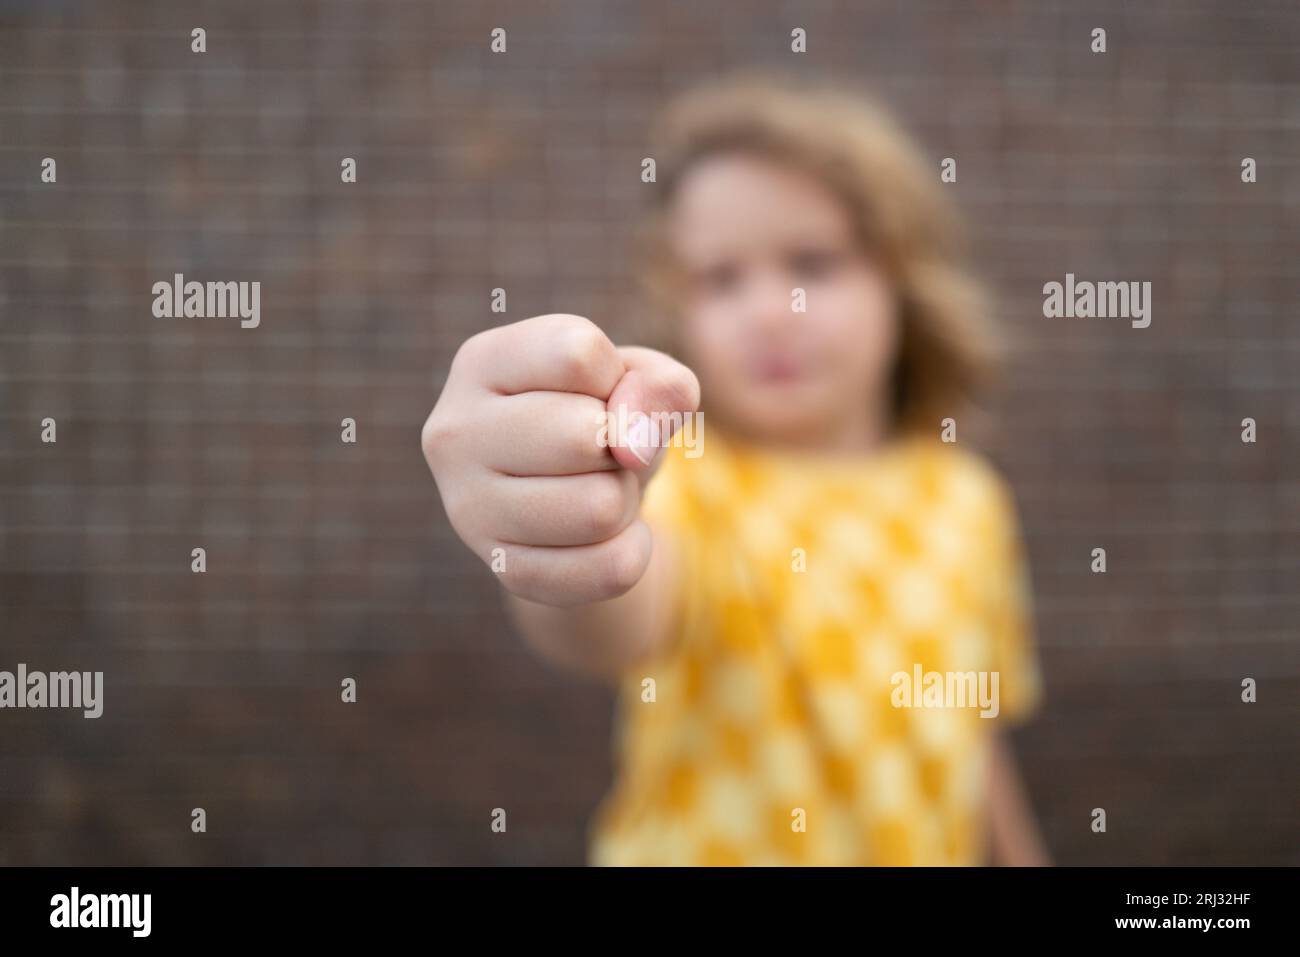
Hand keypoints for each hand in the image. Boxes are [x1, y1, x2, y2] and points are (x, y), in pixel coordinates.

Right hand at [421, 314, 699, 606]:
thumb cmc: (602, 414)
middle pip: (584, 436)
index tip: (597, 391)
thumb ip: (661, 385)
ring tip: (598, 487)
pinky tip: (607, 535)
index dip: (617, 376)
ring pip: (599, 509)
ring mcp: (469, 508)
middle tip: (602, 450)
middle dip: (622, 446)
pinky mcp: (501, 569)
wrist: (571, 488)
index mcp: (481, 362)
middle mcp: (456, 433)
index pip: (578, 354)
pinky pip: (609, 570)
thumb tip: (632, 447)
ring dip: (626, 499)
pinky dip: (633, 550)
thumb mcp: (640, 379)